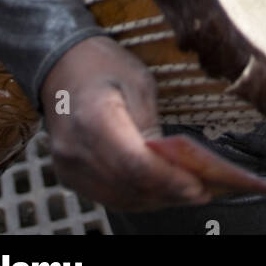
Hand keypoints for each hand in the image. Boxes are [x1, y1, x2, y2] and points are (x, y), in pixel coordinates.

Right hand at [41, 37, 211, 211]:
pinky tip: (161, 192)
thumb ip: (151, 124)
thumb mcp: (137, 82)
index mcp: (93, 117)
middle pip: (128, 185)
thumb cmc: (104, 66)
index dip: (167, 179)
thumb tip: (173, 163)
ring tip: (189, 195)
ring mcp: (67, 167)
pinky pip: (108, 196)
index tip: (198, 185)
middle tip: (204, 193)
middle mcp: (75, 149)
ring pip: (119, 197)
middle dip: (169, 192)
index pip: (134, 163)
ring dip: (156, 200)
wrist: (61, 66)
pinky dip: (137, 197)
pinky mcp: (69, 176)